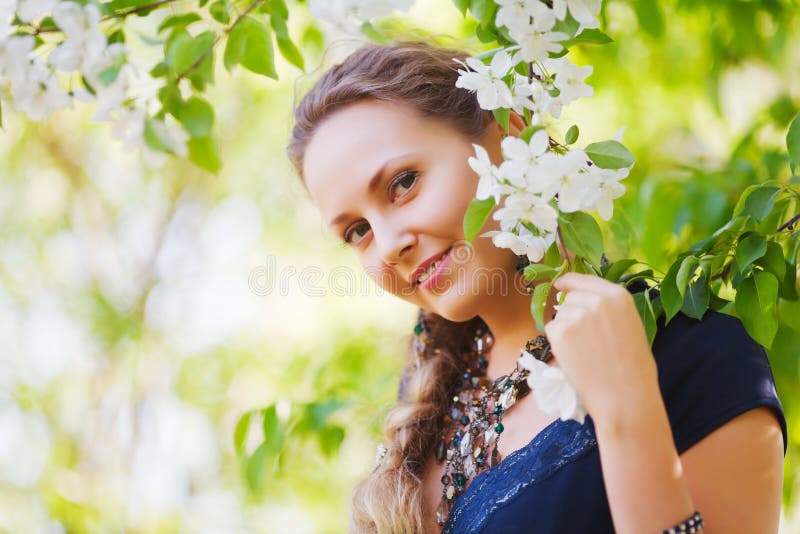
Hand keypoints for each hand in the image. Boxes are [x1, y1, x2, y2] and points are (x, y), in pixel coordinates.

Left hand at [544, 272, 658, 421]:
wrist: (625, 395)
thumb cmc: (634, 367)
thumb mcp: (630, 325)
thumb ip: (608, 309)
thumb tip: (582, 301)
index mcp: (618, 296)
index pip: (584, 279)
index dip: (569, 283)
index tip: (560, 285)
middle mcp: (596, 300)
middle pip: (570, 298)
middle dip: (571, 313)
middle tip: (586, 339)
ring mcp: (576, 315)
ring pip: (560, 315)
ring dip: (565, 329)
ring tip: (584, 351)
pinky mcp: (560, 332)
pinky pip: (551, 330)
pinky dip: (557, 342)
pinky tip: (575, 356)